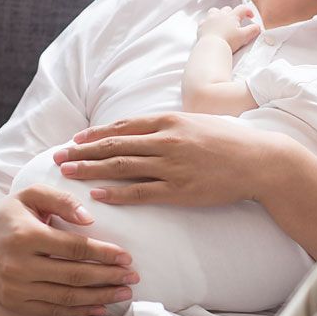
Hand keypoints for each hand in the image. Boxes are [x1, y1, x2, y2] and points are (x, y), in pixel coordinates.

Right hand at [0, 186, 137, 315]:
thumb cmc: (10, 214)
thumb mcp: (32, 195)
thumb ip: (62, 200)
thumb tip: (90, 219)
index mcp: (26, 236)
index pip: (74, 248)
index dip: (103, 253)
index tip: (127, 256)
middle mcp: (18, 264)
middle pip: (73, 275)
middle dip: (108, 277)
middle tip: (133, 276)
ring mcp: (15, 287)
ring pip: (66, 296)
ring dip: (99, 297)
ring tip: (124, 293)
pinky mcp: (14, 302)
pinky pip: (52, 310)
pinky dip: (79, 311)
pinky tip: (100, 308)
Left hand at [53, 111, 284, 206]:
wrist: (259, 161)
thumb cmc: (230, 142)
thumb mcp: (197, 123)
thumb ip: (171, 126)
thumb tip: (146, 131)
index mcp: (170, 121)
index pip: (122, 127)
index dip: (95, 134)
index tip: (74, 139)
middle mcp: (166, 141)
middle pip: (114, 146)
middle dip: (82, 152)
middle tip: (57, 157)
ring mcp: (172, 166)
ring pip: (121, 168)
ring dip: (90, 170)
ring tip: (67, 173)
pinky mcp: (180, 190)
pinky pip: (140, 193)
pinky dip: (116, 193)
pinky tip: (96, 194)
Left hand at [196, 3, 259, 50]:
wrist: (212, 47)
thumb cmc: (227, 42)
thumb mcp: (244, 36)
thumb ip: (253, 30)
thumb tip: (258, 27)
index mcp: (231, 16)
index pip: (242, 8)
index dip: (248, 11)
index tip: (250, 16)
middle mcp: (220, 15)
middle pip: (228, 9)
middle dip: (232, 13)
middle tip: (236, 22)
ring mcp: (210, 19)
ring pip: (215, 11)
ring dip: (219, 14)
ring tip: (222, 21)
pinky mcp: (202, 26)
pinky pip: (205, 20)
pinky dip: (208, 22)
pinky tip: (211, 27)